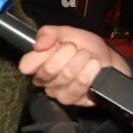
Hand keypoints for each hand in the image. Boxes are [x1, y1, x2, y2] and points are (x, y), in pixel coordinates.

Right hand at [17, 25, 131, 107]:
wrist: (106, 61)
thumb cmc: (86, 48)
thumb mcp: (68, 32)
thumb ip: (49, 33)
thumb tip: (38, 44)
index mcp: (38, 63)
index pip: (26, 65)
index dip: (42, 54)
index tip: (55, 46)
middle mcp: (44, 80)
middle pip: (49, 68)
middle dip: (68, 52)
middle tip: (76, 50)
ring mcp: (57, 92)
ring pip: (67, 75)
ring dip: (82, 60)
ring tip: (86, 58)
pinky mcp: (71, 100)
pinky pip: (79, 84)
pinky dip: (90, 71)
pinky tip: (93, 67)